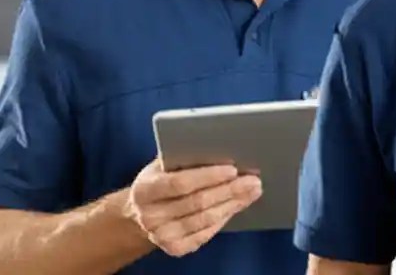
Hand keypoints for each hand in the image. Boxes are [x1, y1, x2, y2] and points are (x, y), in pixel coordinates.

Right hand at [125, 158, 261, 256]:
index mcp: (144, 189)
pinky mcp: (175, 248)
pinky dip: (224, 218)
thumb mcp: (163, 164)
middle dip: (229, 191)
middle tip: (253, 180)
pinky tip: (237, 205)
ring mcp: (161, 236)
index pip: (180, 183)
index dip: (208, 176)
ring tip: (252, 191)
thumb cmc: (161, 179)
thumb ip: (184, 157)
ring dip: (233, 204)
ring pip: (205, 219)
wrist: (142, 211)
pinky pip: (205, 234)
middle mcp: (150, 216)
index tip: (233, 169)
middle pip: (197, 203)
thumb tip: (222, 146)